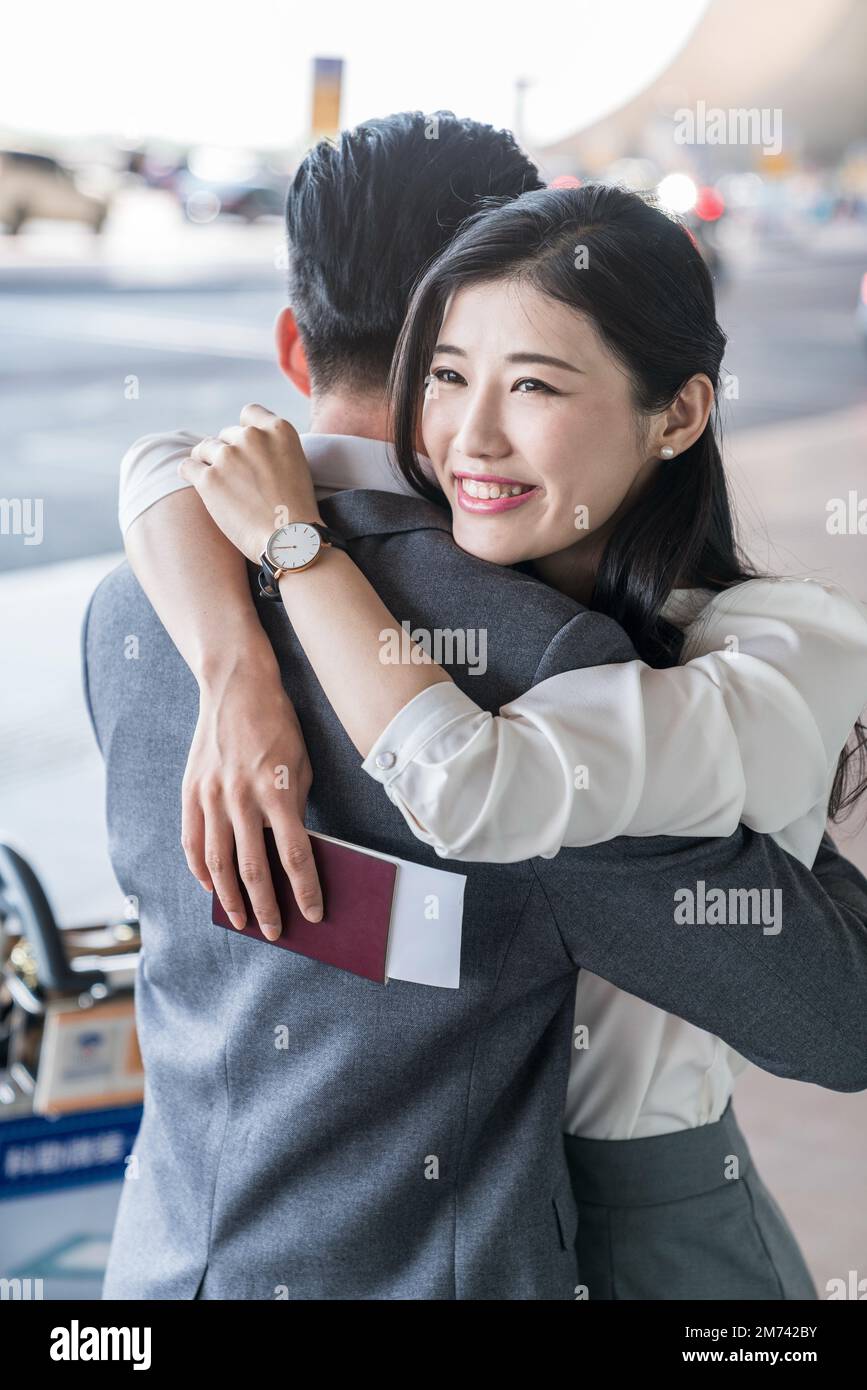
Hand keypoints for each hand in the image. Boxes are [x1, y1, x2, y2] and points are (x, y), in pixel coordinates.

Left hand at [178, 403, 320, 562]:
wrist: (290, 541)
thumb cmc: (296, 511)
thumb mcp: (295, 465)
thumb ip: (273, 448)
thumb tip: (243, 445)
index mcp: (279, 430)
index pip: (249, 413)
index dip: (244, 430)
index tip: (244, 448)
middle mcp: (252, 436)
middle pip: (226, 434)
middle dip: (227, 453)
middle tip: (234, 479)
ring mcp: (229, 456)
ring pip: (204, 449)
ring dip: (207, 464)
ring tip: (218, 486)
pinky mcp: (209, 478)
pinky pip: (187, 467)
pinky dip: (190, 475)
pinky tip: (199, 486)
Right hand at [181, 667, 322, 935]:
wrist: (236, 686)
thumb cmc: (279, 726)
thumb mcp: (302, 765)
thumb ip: (295, 809)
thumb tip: (293, 852)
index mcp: (277, 790)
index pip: (295, 855)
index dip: (306, 890)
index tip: (315, 914)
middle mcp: (241, 797)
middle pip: (254, 868)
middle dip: (267, 907)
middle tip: (275, 932)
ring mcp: (212, 795)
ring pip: (219, 863)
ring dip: (231, 899)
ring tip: (241, 921)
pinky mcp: (191, 791)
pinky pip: (193, 842)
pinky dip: (201, 871)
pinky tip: (211, 888)